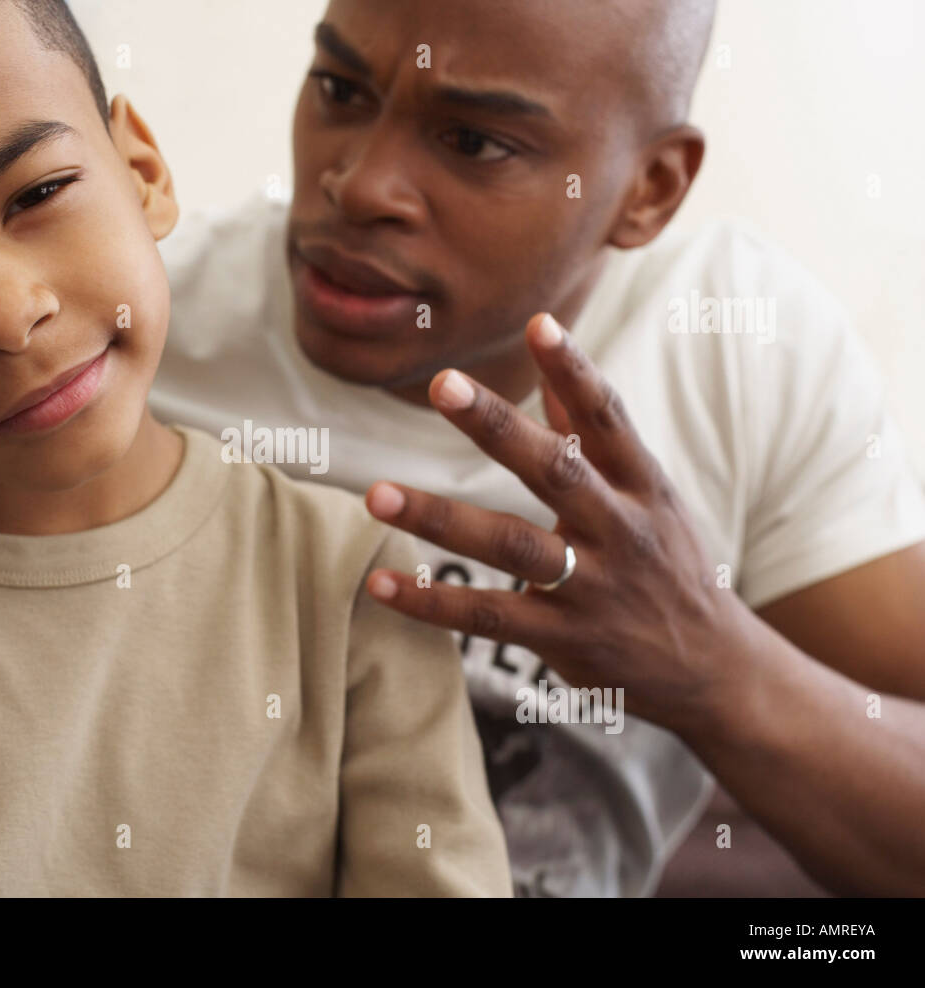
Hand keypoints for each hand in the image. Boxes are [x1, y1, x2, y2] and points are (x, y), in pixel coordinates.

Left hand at [364, 312, 762, 730]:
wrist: (716, 669)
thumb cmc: (669, 566)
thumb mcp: (650, 500)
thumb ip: (596, 444)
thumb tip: (555, 380)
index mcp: (642, 486)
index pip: (608, 418)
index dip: (575, 370)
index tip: (540, 324)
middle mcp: (620, 529)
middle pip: (554, 470)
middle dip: (496, 426)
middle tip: (442, 384)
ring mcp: (592, 587)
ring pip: (510, 545)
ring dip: (440, 517)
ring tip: (376, 493)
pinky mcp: (563, 638)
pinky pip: (488, 617)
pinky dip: (430, 603)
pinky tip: (380, 584)